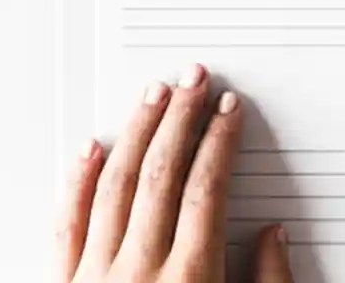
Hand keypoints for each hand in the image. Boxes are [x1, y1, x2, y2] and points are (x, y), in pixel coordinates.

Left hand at [56, 64, 294, 281]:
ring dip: (137, 133)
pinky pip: (69, 222)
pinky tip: (92, 149)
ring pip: (116, 186)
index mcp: (192, 280)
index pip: (207, 190)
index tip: (227, 111)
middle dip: (181, 118)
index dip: (219, 142)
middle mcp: (140, 272)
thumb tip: (275, 238)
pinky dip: (80, 180)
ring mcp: (98, 276)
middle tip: (193, 82)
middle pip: (161, 174)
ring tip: (153, 96)